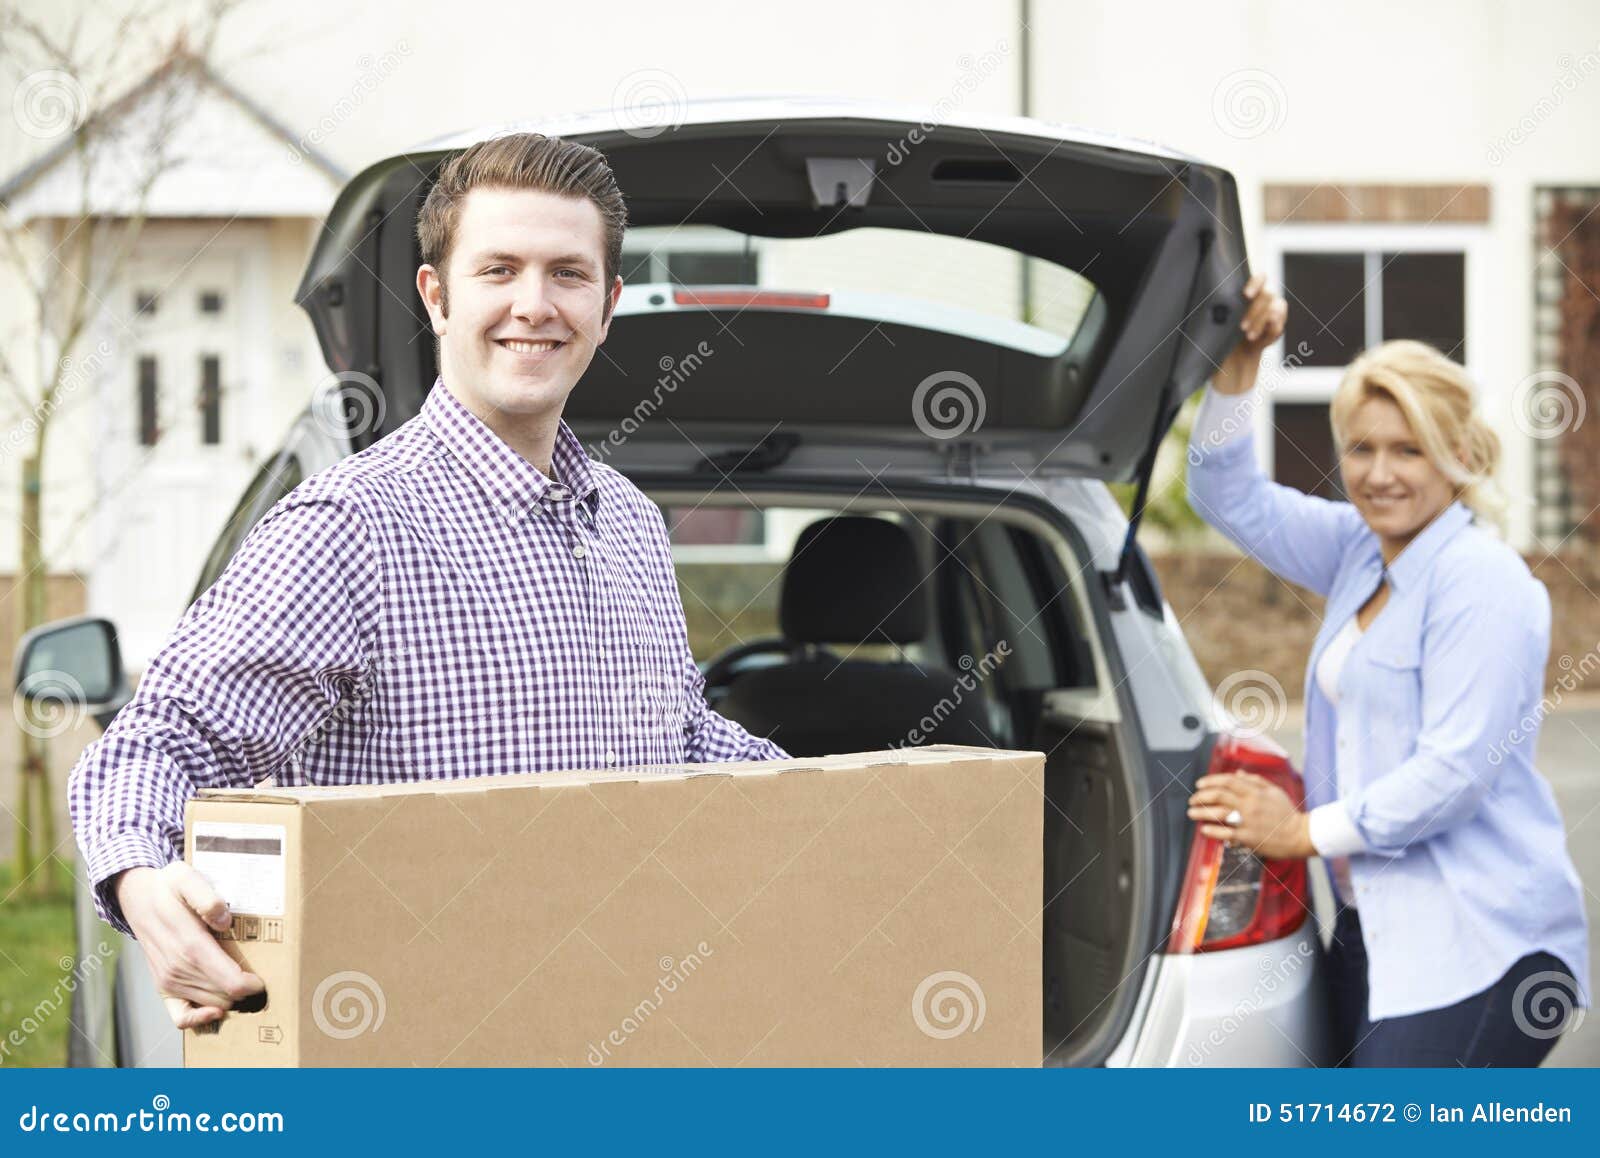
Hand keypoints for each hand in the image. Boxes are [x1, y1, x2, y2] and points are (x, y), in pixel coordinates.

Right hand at [114, 862, 265, 1028]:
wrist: (139, 899)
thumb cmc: (168, 888)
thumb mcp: (187, 878)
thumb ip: (207, 898)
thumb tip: (225, 921)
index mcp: (190, 944)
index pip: (230, 981)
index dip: (252, 985)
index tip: (263, 977)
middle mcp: (179, 968)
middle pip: (225, 995)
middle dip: (246, 991)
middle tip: (259, 976)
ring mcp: (170, 980)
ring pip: (211, 1004)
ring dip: (230, 999)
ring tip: (243, 983)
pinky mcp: (164, 987)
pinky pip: (180, 1017)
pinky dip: (199, 1019)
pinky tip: (216, 1011)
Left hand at [1187, 771, 1313, 859]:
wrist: (1300, 835)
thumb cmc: (1287, 813)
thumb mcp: (1274, 791)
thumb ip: (1255, 780)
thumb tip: (1238, 773)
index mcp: (1255, 792)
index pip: (1227, 781)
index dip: (1210, 781)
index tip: (1199, 784)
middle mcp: (1249, 805)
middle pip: (1218, 796)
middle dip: (1201, 796)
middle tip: (1193, 800)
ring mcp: (1248, 821)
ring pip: (1218, 813)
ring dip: (1201, 812)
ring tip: (1192, 813)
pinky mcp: (1248, 837)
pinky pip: (1226, 833)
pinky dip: (1212, 831)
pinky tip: (1204, 829)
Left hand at [1211, 273, 1287, 395]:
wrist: (1235, 352)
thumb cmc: (1223, 332)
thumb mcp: (1220, 321)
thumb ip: (1223, 311)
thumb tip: (1215, 308)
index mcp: (1250, 290)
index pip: (1259, 278)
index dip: (1256, 283)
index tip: (1246, 295)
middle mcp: (1264, 296)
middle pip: (1267, 296)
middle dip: (1255, 312)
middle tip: (1242, 327)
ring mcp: (1273, 309)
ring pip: (1274, 310)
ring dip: (1261, 324)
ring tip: (1249, 336)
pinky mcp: (1278, 325)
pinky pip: (1278, 327)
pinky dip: (1270, 334)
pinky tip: (1259, 341)